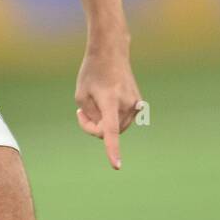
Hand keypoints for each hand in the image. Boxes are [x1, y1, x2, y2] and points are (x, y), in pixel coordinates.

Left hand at [74, 48, 141, 169]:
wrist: (111, 53)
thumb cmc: (92, 72)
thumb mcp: (80, 96)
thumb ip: (90, 117)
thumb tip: (105, 132)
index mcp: (110, 101)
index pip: (110, 130)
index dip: (112, 149)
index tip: (116, 166)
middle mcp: (126, 103)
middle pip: (108, 132)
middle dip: (94, 127)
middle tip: (80, 113)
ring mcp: (135, 104)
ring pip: (117, 128)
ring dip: (104, 123)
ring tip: (92, 106)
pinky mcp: (139, 104)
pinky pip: (122, 121)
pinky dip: (113, 118)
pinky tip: (106, 103)